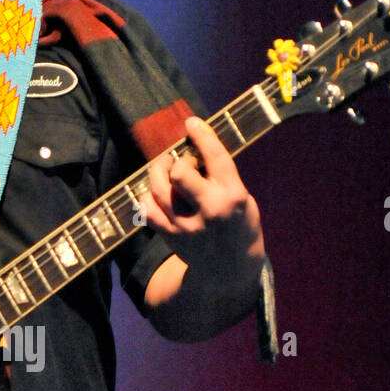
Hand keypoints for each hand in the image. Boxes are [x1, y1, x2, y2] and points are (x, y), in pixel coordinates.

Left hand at [142, 117, 264, 284]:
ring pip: (158, 189)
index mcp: (233, 196)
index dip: (202, 135)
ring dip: (158, 172)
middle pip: (179, 173)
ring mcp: (187, 226)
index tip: (192, 123)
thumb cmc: (238, 224)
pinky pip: (147, 209)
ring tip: (165, 170)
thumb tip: (194, 150)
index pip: (215, 157)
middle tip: (180, 161)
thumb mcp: (243, 198)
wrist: (231, 267)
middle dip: (177, 160)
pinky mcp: (171, 236)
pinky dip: (148, 196)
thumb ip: (222, 178)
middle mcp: (209, 210)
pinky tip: (157, 194)